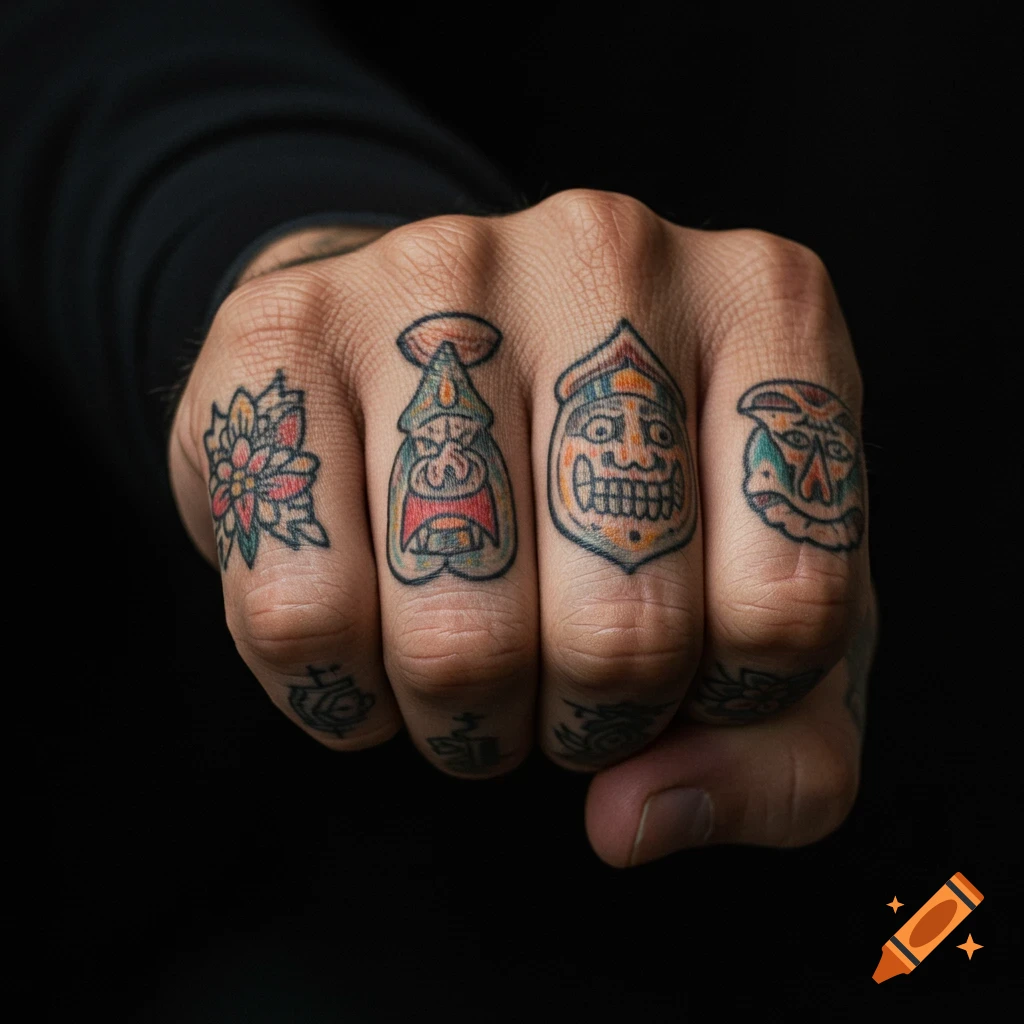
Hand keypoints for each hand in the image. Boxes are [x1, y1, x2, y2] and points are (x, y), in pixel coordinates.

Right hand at [169, 192, 874, 864]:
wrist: (429, 353)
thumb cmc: (613, 489)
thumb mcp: (750, 610)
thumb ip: (779, 752)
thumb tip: (636, 818)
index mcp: (767, 310)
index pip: (791, 607)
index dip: (731, 702)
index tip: (683, 677)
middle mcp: (609, 256)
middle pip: (623, 634)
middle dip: (585, 724)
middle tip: (560, 686)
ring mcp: (437, 277)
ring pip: (457, 637)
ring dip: (465, 719)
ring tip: (470, 666)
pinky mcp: (285, 331)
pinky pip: (302, 614)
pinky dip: (339, 692)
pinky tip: (369, 647)